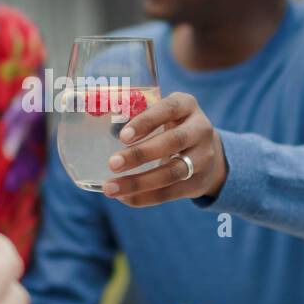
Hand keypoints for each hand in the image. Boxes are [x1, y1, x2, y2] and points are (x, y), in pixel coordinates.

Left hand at [101, 92, 227, 205]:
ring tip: (111, 188)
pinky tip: (124, 198)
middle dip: (140, 154)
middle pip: (172, 142)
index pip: (168, 108)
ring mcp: (203, 157)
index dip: (146, 121)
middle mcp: (200, 129)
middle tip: (112, 163)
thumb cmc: (171, 127)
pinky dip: (145, 197)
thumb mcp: (164, 113)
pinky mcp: (198, 182)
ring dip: (139, 183)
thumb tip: (96, 125)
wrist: (206, 152)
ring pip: (172, 172)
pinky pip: (171, 193)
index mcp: (187, 105)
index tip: (122, 136)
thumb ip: (139, 115)